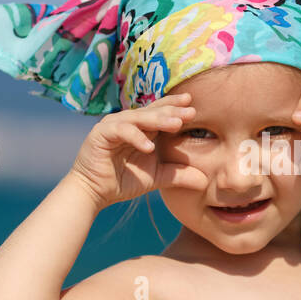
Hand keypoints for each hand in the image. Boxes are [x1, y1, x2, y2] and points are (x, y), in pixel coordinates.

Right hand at [68, 94, 207, 207]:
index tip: (194, 106)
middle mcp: (128, 121)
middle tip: (190, 112)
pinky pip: (121, 131)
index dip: (176, 107)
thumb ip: (178, 175)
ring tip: (175, 125)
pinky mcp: (101, 133)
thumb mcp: (157, 177)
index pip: (161, 112)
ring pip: (139, 118)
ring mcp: (113, 125)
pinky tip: (149, 147)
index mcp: (142, 127)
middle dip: (172, 111)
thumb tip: (205, 181)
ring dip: (158, 120)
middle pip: (153, 111)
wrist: (95, 192)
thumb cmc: (124, 180)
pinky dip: (135, 137)